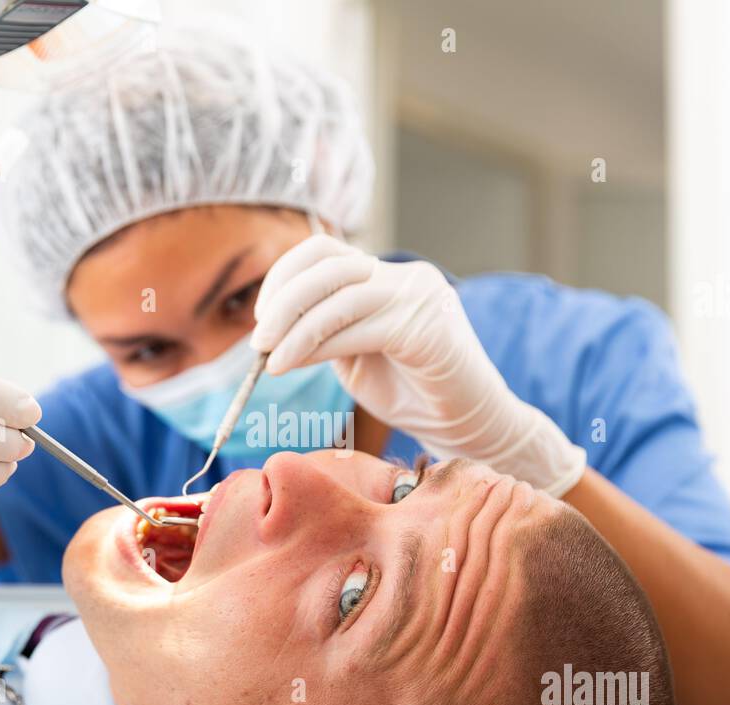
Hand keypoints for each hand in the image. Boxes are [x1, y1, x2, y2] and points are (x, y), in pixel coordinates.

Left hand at [251, 236, 584, 495]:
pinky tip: (294, 364)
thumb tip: (269, 330)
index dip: (284, 276)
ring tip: (271, 360)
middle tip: (259, 341)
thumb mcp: (356, 355)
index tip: (261, 317)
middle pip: (328, 264)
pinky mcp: (426, 327)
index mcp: (388, 276)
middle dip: (282, 299)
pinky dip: (316, 345)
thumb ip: (324, 333)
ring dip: (295, 327)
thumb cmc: (413, 395)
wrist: (470, 427)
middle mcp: (406, 276)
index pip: (325, 251)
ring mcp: (420, 297)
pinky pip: (357, 327)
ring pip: (339, 295)